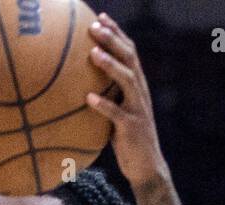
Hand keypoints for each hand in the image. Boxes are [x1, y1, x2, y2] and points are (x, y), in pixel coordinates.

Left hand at [85, 13, 169, 188]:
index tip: (100, 17)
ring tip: (93, 53)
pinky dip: (103, 105)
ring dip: (110, 65)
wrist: (146, 166)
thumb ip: (106, 96)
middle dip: (113, 40)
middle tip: (94, 26)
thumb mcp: (116, 112)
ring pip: (127, 81)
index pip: (129, 52)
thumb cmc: (126, 139)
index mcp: (137, 86)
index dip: (116, 33)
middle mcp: (140, 92)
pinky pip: (117, 114)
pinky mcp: (132, 128)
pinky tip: (88, 98)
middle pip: (129, 59)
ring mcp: (138, 109)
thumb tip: (78, 85)